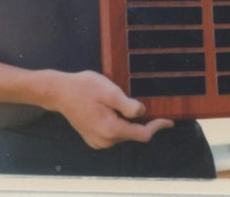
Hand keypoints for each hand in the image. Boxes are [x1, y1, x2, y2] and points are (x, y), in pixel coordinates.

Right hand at [43, 70, 173, 148]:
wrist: (60, 92)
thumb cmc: (85, 87)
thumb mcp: (110, 91)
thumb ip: (128, 105)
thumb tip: (143, 113)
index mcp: (111, 130)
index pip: (142, 134)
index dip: (157, 126)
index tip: (169, 120)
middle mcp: (105, 141)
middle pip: (133, 134)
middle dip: (142, 122)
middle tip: (144, 102)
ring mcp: (97, 141)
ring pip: (123, 134)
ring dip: (129, 122)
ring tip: (126, 102)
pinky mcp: (92, 137)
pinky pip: (113, 134)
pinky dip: (119, 124)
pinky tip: (116, 108)